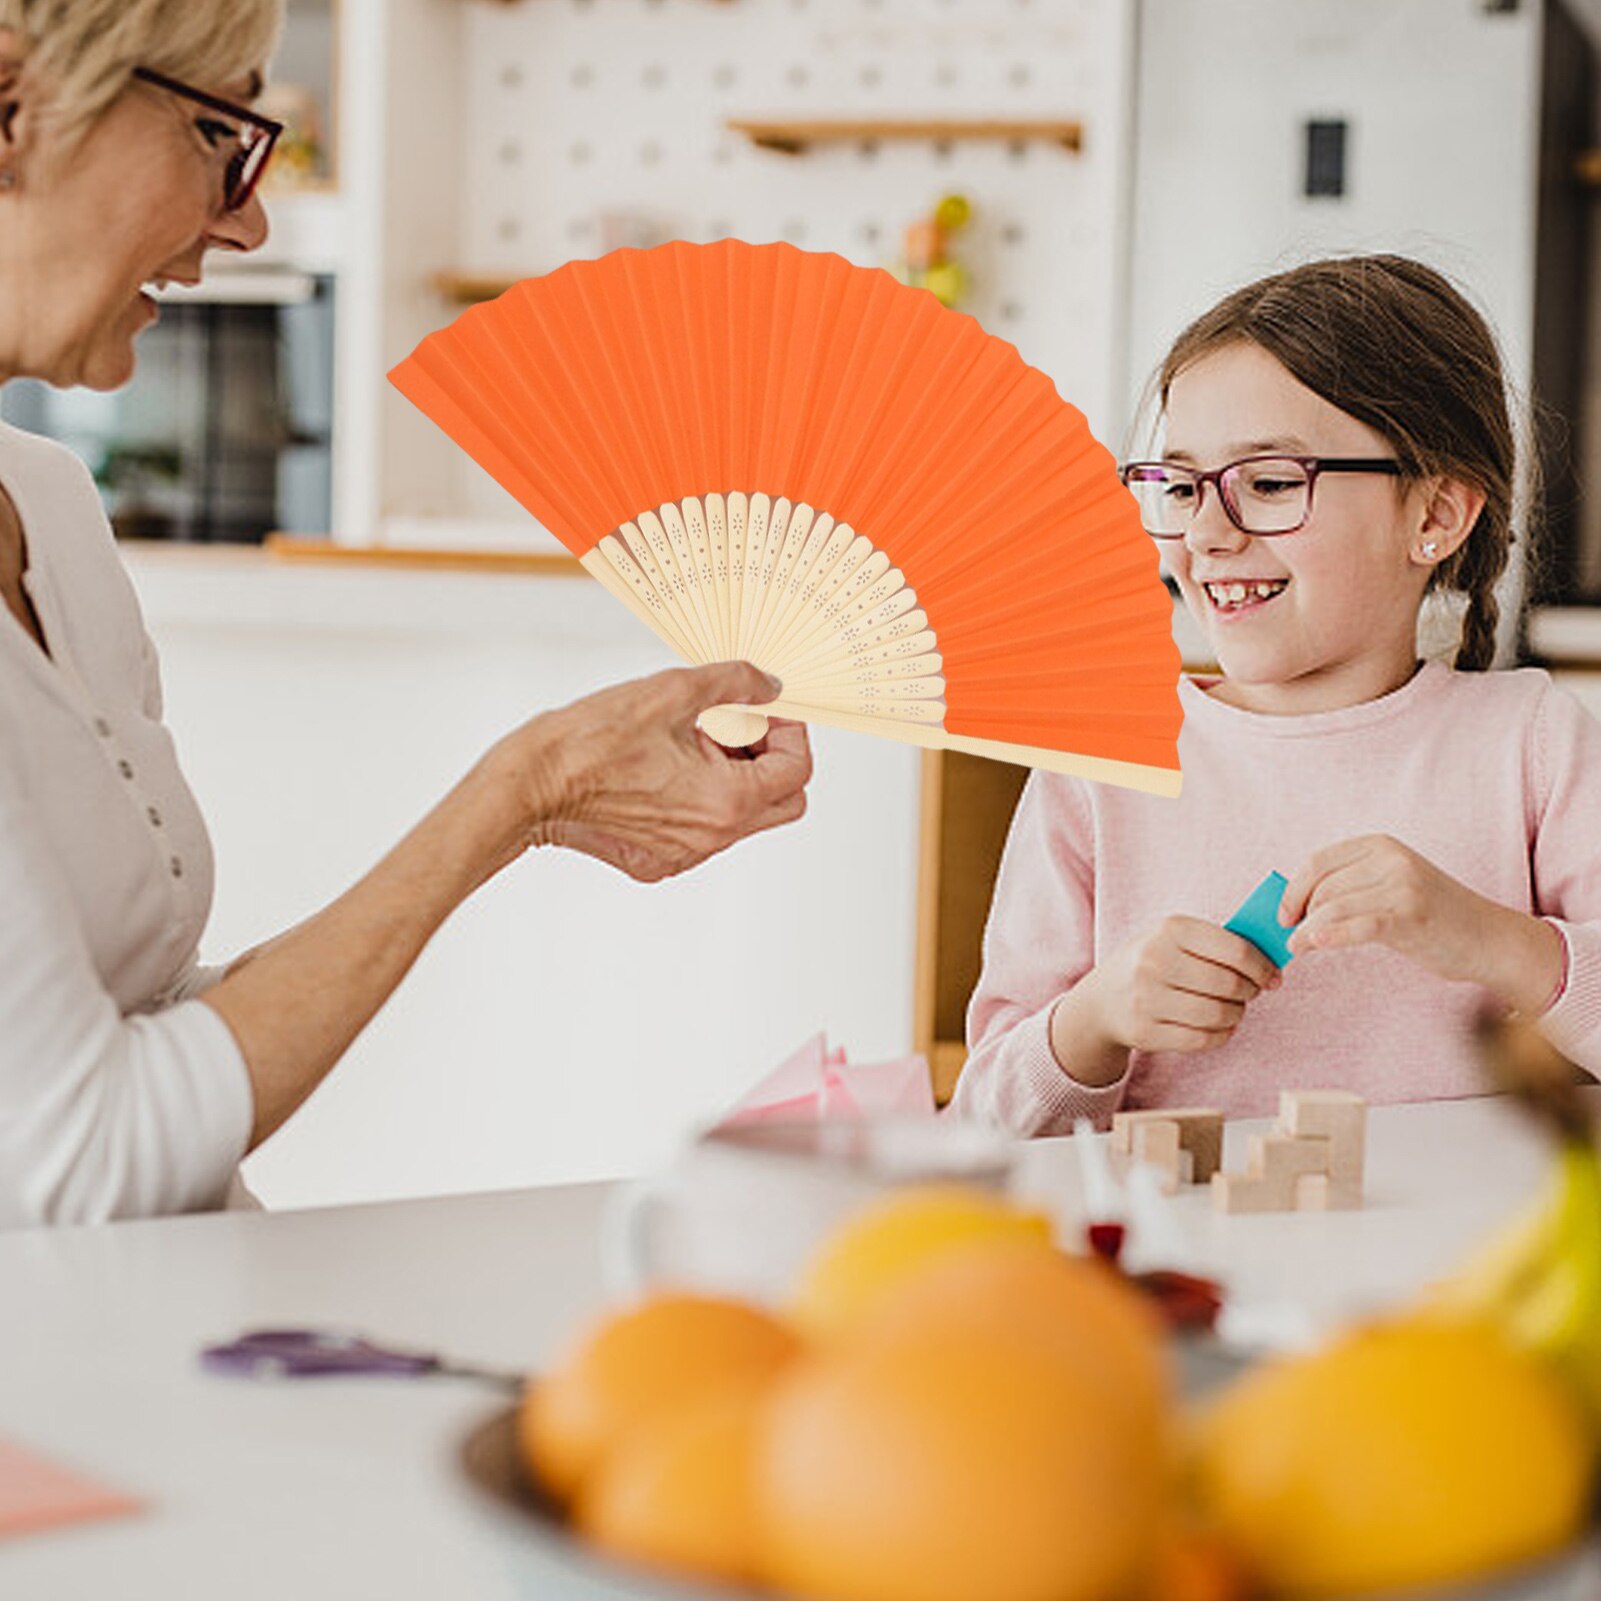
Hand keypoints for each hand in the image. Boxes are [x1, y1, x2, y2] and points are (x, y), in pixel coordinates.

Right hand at [491, 661, 812, 882]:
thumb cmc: (589, 742)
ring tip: (687, 739)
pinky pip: (701, 830)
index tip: (767, 708)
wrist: (528, 785)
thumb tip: (769, 686)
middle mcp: (711, 840)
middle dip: (769, 757)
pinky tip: (662, 766)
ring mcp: (684, 856)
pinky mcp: (656, 860)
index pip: (796, 771)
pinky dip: (698, 796)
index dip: (791, 732)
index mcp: (725, 803)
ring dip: (731, 774)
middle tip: (734, 724)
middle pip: (781, 803)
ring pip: (741, 817)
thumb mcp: (671, 691)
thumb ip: (734, 683)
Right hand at [1057, 916, 1281, 1079]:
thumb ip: (1218, 943)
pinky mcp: (1145, 1032)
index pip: (1235, 949)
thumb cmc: (1151, 964)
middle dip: (1250, 992)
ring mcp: (1147, 998)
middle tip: (1251, 993)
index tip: (1272, 977)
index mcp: (1169, 929)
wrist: (1101, 1000)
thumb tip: (1273, 965)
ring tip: (1233, 1009)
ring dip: (1236, 1014)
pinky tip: (1219, 1026)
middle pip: (1229, 984)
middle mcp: (1154, 960)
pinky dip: (1221, 1034)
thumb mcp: (1174, 938)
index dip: (1263, 966)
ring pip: (1219, 1013)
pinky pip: (1202, 1039)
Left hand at [1280, 835, 1563, 1012]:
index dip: (1292, 890)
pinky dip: (1329, 936)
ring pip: (1333, 907)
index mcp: (1380, 846)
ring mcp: (1403, 886)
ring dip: (1307, 932)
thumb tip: (1294, 905)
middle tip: (1290, 939)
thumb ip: (1350, 887)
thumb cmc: (1432, 917)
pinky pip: (1357, 926)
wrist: (1489, 938)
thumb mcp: (1390, 886)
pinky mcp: (1411, 916)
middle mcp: (1391, 859)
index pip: (1317, 862)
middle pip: (1322, 887)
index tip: (1282, 915)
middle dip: (1298, 915)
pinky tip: (1315, 946)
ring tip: (1298, 949)